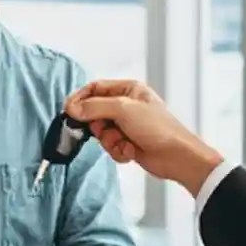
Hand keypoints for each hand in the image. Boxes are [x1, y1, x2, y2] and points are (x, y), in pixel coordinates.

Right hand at [65, 80, 224, 195]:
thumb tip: (73, 108)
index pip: (95, 88)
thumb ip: (94, 107)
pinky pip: (110, 146)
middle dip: (98, 126)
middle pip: (94, 112)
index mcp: (128, 89)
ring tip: (124, 142)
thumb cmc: (159, 128)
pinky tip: (131, 151)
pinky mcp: (127, 142)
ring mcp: (127, 125)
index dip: (80, 99)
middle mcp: (126, 105)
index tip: (69, 110)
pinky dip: (118, 151)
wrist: (176, 157)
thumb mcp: (123, 110)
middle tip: (105, 130)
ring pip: (101, 132)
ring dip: (110, 141)